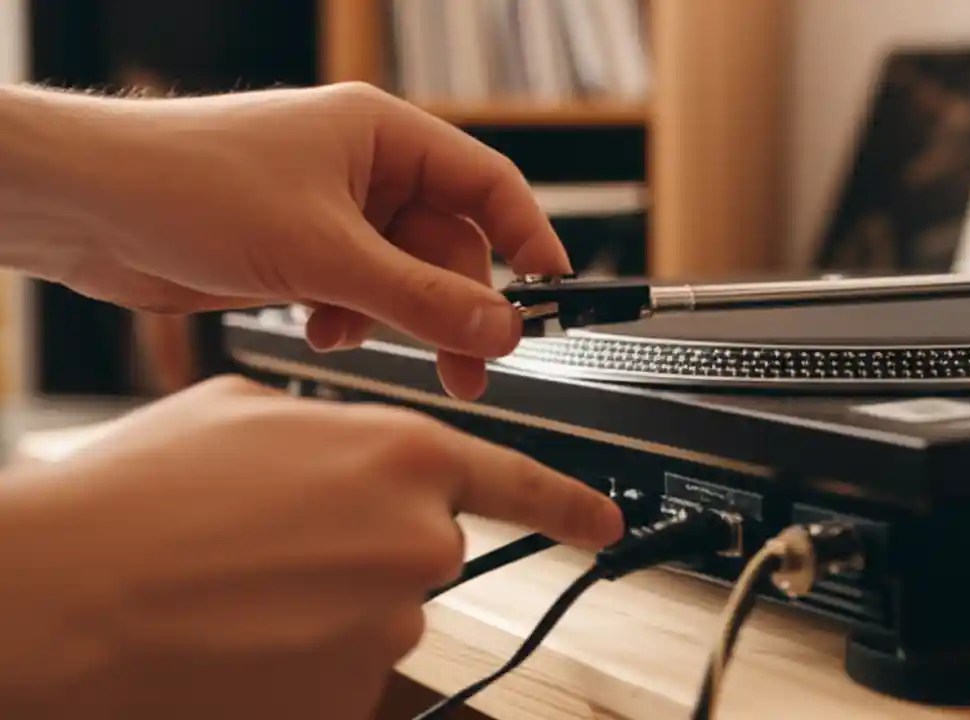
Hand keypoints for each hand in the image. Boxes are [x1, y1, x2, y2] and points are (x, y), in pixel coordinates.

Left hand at [0, 82, 567, 399]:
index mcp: (382, 137)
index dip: (527, 237)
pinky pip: (358, 294)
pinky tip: (320, 330)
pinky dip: (350, 320)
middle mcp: (363, 171)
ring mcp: (331, 213)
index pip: (487, 184)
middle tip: (471, 364)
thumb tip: (498, 328)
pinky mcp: (299, 252)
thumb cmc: (185, 183)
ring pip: (403, 278)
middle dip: (455, 307)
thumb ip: (420, 297)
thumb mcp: (324, 252)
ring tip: (367, 344)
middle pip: (448, 245)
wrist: (86, 210)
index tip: (550, 291)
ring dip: (395, 319)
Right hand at [0, 375, 621, 719]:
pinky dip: (309, 654)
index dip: (572, 505)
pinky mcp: (352, 696)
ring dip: (331, 600)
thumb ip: (334, 428)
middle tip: (284, 537)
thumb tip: (349, 450)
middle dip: (371, 543)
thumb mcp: (249, 410)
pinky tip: (248, 629)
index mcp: (403, 457)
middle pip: (427, 547)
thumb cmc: (144, 495)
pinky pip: (347, 666)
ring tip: (247, 580)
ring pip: (381, 609)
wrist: (70, 592)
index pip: (522, 483)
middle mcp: (416, 542)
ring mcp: (388, 626)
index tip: (606, 523)